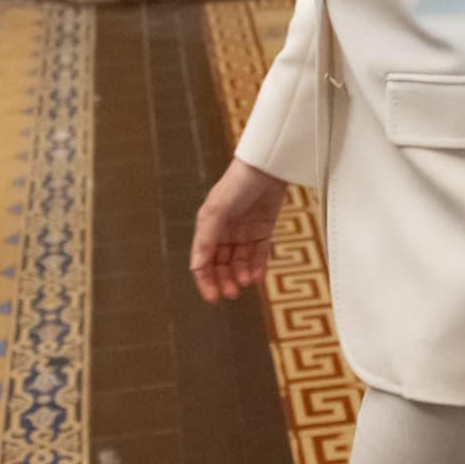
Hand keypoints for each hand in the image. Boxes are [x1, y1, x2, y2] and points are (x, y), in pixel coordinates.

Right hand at [189, 158, 287, 301]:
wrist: (267, 166)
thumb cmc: (237, 182)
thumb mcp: (216, 210)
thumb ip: (207, 238)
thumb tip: (197, 266)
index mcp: (209, 227)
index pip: (203, 260)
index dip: (206, 280)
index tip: (212, 297)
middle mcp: (225, 232)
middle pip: (221, 265)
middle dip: (225, 281)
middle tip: (231, 293)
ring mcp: (244, 232)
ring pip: (240, 262)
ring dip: (242, 275)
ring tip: (246, 281)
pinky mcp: (263, 230)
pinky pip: (259, 255)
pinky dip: (258, 267)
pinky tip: (258, 276)